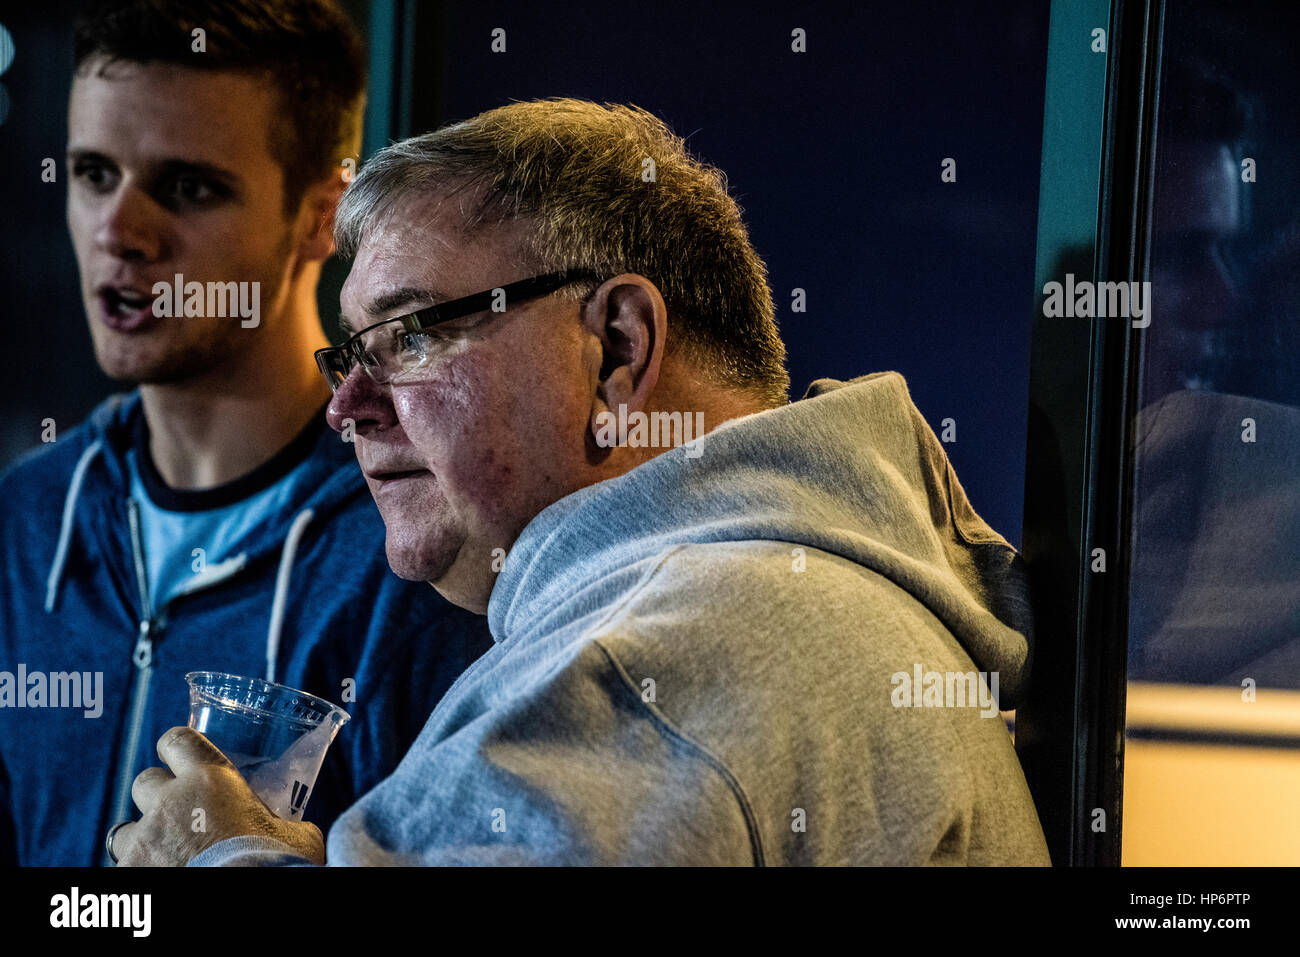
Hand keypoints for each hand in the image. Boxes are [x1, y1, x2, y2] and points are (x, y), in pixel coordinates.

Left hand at [113, 726, 325, 865]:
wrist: (249, 893)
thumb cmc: (275, 862)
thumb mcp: (295, 835)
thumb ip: (286, 822)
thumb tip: (296, 830)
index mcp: (209, 779)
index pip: (177, 741)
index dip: (176, 747)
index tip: (179, 756)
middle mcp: (170, 802)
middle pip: (145, 781)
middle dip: (158, 796)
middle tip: (178, 813)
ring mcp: (144, 839)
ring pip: (126, 829)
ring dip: (143, 837)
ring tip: (163, 853)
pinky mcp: (129, 873)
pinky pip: (123, 867)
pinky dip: (140, 871)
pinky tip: (160, 875)